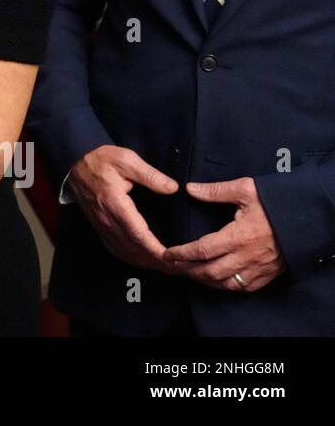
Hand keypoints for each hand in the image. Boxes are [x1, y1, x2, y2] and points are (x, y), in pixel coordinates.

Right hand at [69, 145, 179, 271]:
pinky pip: (116, 249)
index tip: (173, 259)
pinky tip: (143, 261)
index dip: (156, 250)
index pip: (138, 234)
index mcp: (115, 204)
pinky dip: (132, 259)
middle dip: (157, 262)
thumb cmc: (100, 160)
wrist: (74, 164)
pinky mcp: (100, 227)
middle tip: (179, 268)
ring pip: (125, 252)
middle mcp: (107, 219)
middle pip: (133, 249)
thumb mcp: (126, 159)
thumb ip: (149, 174)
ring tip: (167, 268)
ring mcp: (102, 225)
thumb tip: (172, 188)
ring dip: (146, 263)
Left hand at [163, 178, 285, 292]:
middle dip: (188, 271)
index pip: (202, 250)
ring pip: (226, 284)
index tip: (167, 254)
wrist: (310, 216)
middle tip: (172, 267)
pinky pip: (245, 287)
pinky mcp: (270, 273)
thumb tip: (189, 189)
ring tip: (191, 274)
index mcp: (238, 236)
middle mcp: (247, 256)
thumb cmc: (277, 201)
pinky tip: (219, 281)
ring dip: (206, 281)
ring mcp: (259, 267)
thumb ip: (215, 191)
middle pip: (210, 272)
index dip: (181, 254)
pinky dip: (228, 287)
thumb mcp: (246, 189)